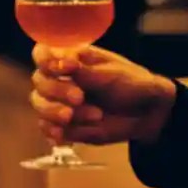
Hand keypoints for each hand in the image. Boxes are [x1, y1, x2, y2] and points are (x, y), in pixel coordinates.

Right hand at [30, 45, 176, 144]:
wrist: (147, 113)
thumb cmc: (132, 84)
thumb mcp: (112, 74)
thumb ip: (85, 70)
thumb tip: (62, 62)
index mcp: (71, 58)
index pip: (42, 53)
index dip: (44, 60)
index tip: (61, 69)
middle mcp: (61, 78)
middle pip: (39, 81)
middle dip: (57, 91)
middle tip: (80, 98)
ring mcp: (60, 102)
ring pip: (40, 105)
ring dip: (58, 112)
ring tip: (92, 116)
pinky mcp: (65, 125)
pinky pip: (48, 129)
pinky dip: (56, 131)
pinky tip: (65, 134)